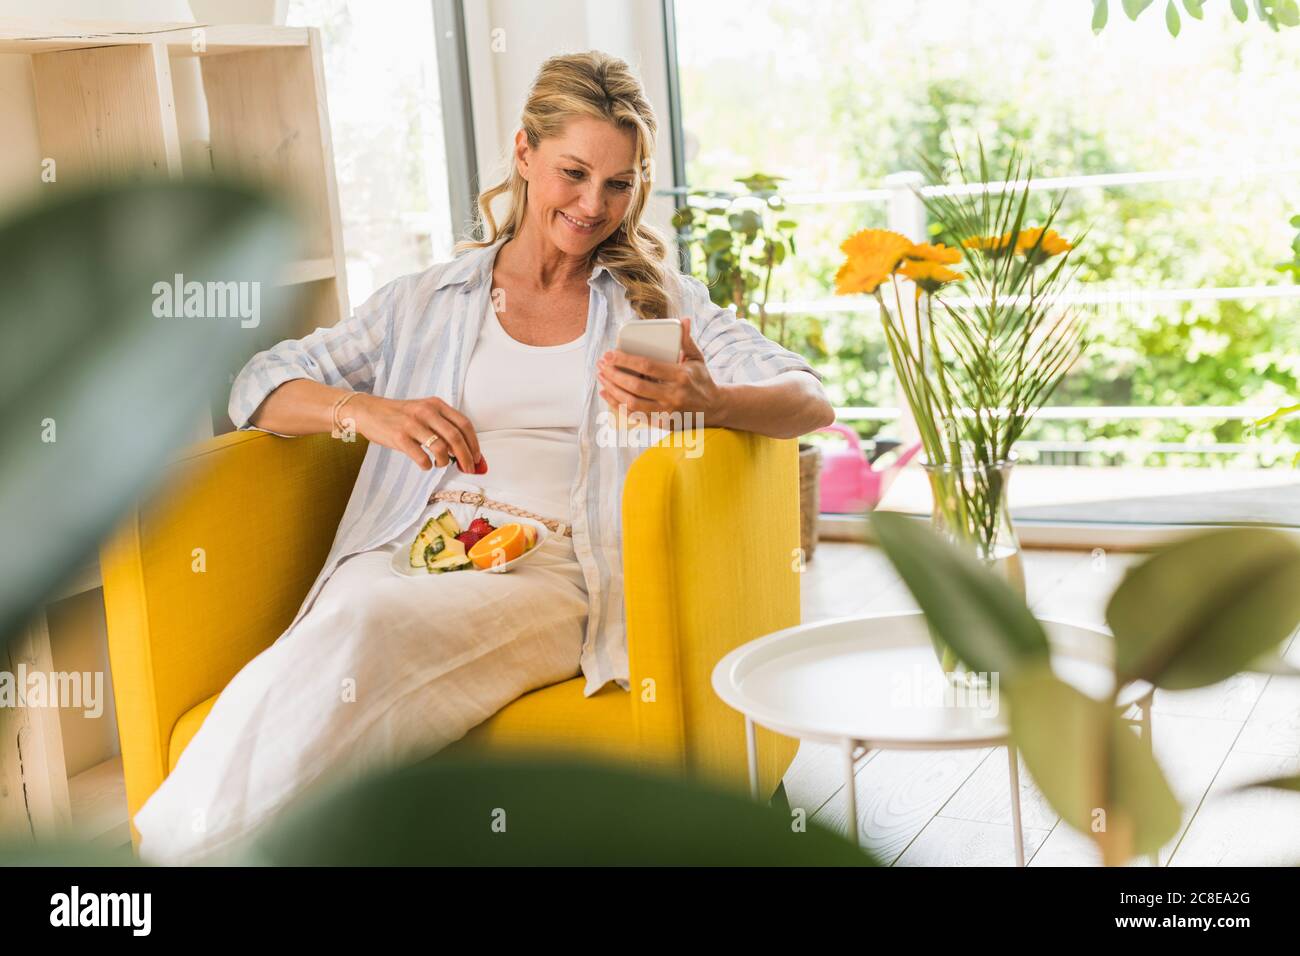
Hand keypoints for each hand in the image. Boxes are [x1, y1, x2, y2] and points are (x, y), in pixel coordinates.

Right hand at [350, 393, 485, 472]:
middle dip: (466, 457)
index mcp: (436, 404)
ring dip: (445, 461)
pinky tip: (425, 464)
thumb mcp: (423, 412)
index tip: (477, 457)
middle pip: (455, 437)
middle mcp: (426, 412)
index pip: (464, 424)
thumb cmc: (399, 415)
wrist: (368, 411)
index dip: (474, 443)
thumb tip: (464, 451)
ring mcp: (412, 424)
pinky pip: (421, 456)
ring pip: (440, 447)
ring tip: (440, 464)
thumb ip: (442, 427)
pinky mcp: (399, 437)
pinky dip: (427, 465)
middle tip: (468, 469)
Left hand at [596, 318, 720, 423]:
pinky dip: (617, 405)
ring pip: (632, 403)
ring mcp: (667, 412)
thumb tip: (684, 320)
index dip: (626, 360)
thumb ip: (687, 340)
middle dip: (614, 374)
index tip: (610, 354)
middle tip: (601, 364)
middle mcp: (673, 396)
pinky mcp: (662, 423)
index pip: (648, 367)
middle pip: (636, 386)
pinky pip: (634, 415)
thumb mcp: (697, 358)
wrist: (714, 409)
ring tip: (601, 377)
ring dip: (613, 390)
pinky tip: (607, 394)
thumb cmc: (701, 380)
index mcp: (681, 376)